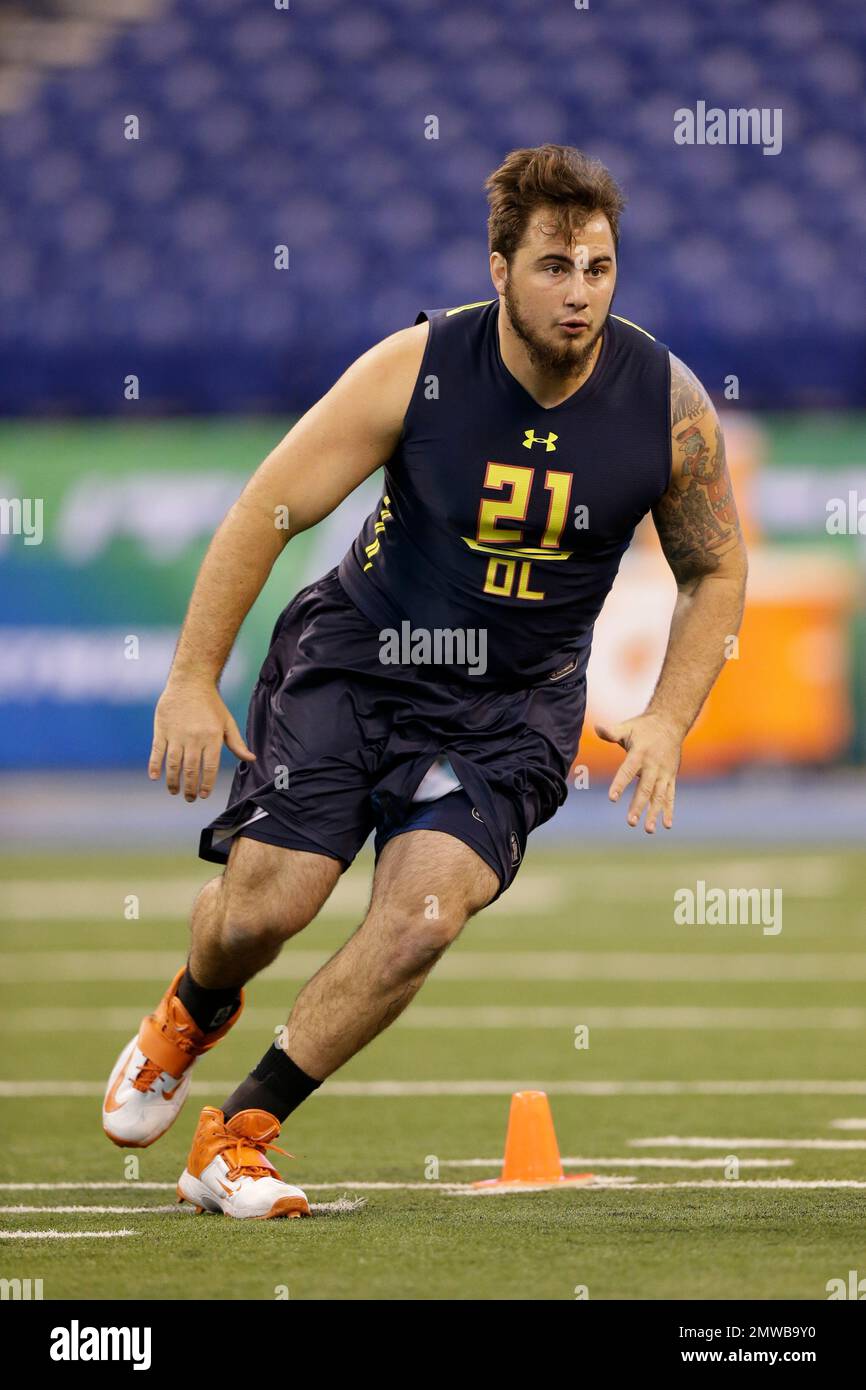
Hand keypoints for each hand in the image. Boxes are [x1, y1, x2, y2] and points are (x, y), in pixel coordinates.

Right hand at [148, 677, 254, 801]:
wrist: (190, 682)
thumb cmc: (211, 704)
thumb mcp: (227, 723)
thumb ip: (237, 744)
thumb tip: (251, 759)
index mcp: (212, 738)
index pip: (209, 768)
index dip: (206, 784)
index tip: (204, 795)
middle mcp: (194, 738)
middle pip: (191, 770)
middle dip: (190, 788)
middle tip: (190, 798)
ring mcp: (176, 734)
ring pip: (173, 764)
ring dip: (173, 781)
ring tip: (174, 791)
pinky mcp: (161, 730)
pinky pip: (157, 751)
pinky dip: (154, 765)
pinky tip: (155, 777)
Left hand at [594, 712, 682, 832]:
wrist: (671, 724)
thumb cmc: (644, 728)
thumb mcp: (628, 727)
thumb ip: (612, 732)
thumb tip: (596, 727)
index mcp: (640, 754)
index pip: (627, 771)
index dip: (620, 784)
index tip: (612, 798)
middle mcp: (653, 766)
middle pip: (645, 789)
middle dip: (638, 806)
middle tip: (630, 822)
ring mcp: (664, 773)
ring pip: (659, 796)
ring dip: (654, 813)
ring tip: (647, 829)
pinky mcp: (671, 778)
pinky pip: (670, 796)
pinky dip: (669, 810)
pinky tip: (666, 826)